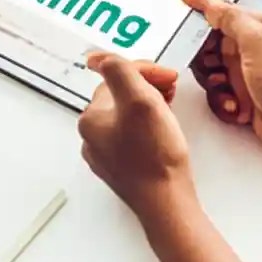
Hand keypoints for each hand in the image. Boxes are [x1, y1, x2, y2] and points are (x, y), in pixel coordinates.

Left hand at [78, 53, 190, 217]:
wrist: (166, 203)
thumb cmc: (155, 154)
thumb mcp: (139, 99)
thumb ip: (118, 70)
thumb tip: (97, 57)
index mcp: (90, 119)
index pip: (116, 78)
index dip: (145, 71)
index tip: (168, 77)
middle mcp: (92, 138)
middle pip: (121, 96)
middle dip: (148, 88)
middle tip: (171, 90)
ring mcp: (107, 156)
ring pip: (129, 117)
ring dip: (151, 106)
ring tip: (171, 110)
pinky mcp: (124, 170)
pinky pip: (135, 138)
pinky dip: (151, 128)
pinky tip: (166, 133)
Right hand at [181, 0, 261, 161]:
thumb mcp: (256, 41)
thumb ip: (228, 18)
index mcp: (258, 28)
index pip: (220, 13)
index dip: (199, 14)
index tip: (178, 14)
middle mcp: (251, 49)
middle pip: (208, 45)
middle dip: (203, 58)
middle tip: (211, 65)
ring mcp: (247, 74)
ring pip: (209, 72)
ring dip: (214, 83)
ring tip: (228, 89)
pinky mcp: (243, 97)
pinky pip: (218, 95)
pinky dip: (223, 102)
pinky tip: (237, 106)